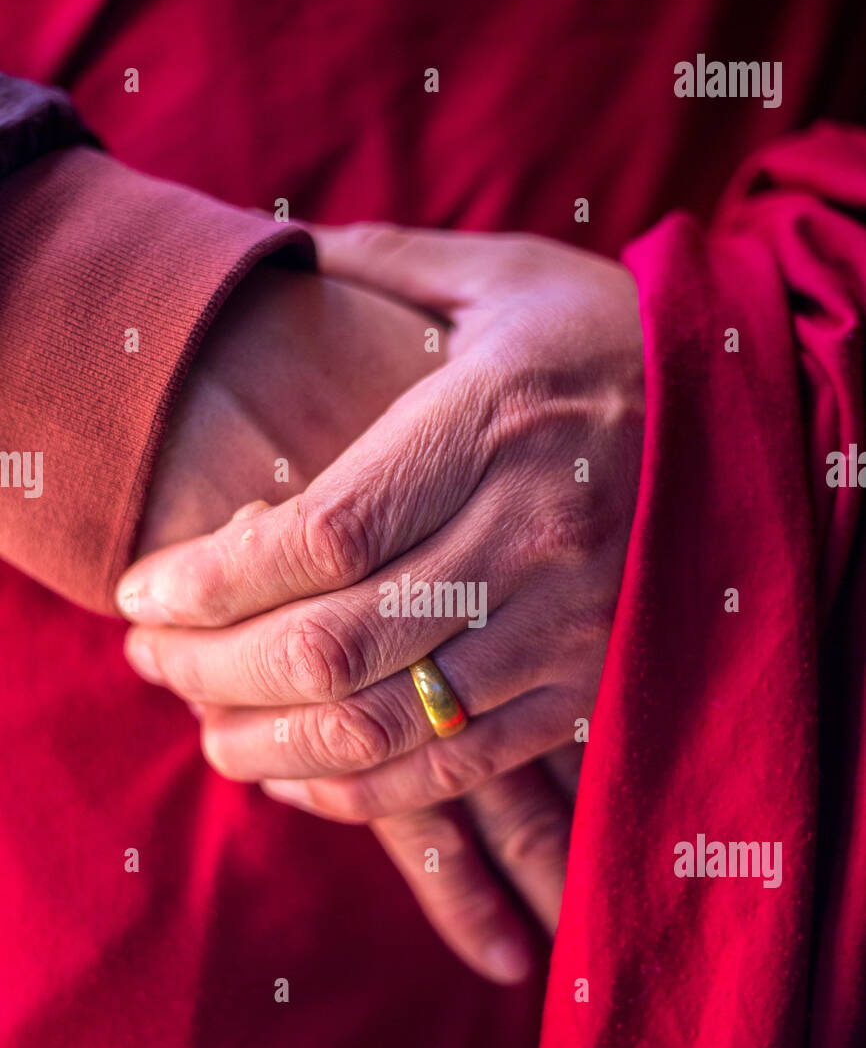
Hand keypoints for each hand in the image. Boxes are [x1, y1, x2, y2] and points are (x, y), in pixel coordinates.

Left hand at [117, 228, 644, 827]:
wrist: (755, 422)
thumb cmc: (615, 340)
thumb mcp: (509, 278)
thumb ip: (388, 265)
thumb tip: (285, 257)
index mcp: (494, 423)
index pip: (324, 532)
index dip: (213, 578)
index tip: (141, 596)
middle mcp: (530, 537)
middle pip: (336, 643)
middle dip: (215, 671)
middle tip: (153, 663)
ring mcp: (567, 625)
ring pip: (388, 725)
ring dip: (273, 745)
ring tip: (209, 732)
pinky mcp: (587, 685)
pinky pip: (459, 768)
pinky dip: (364, 790)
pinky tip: (301, 777)